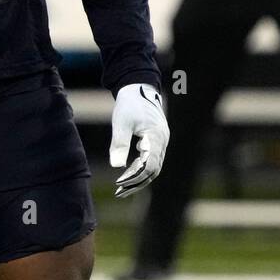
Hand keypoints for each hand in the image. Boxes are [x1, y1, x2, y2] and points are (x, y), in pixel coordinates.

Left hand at [110, 83, 168, 197]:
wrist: (138, 87)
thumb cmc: (129, 104)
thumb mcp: (121, 122)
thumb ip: (119, 143)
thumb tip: (116, 166)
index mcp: (155, 137)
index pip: (150, 166)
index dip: (135, 177)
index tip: (119, 183)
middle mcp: (162, 141)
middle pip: (154, 170)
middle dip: (137, 183)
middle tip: (119, 192)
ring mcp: (162, 141)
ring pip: (154, 167)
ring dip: (139, 179)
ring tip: (122, 188)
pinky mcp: (157, 140)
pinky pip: (152, 160)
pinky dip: (141, 169)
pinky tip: (128, 174)